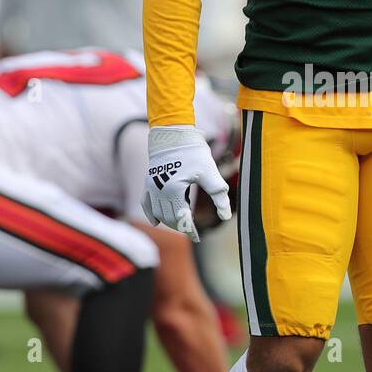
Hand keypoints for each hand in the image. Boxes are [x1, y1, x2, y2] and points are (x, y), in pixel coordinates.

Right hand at [141, 124, 230, 241]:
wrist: (173, 133)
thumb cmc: (193, 151)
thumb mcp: (209, 172)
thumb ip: (218, 194)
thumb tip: (225, 216)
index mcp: (174, 191)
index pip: (181, 219)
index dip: (190, 231)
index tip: (197, 238)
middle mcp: (159, 192)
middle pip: (169, 218)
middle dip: (181, 227)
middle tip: (192, 232)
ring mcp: (151, 187)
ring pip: (157, 213)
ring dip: (168, 221)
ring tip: (181, 224)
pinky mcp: (148, 181)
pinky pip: (146, 203)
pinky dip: (151, 213)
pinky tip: (156, 221)